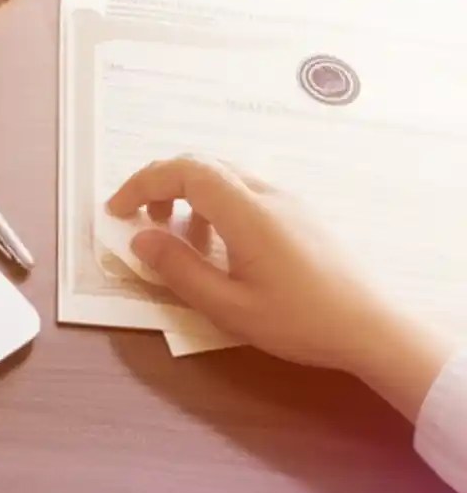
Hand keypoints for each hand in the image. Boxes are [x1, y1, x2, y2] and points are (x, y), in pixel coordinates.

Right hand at [107, 156, 451, 418]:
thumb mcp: (230, 307)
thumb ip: (180, 270)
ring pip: (224, 176)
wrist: (374, 328)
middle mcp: (268, 194)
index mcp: (248, 213)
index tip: (117, 211)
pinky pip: (245, 191)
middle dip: (160, 184)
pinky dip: (214, 205)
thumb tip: (140, 240)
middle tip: (140, 219)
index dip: (143, 183)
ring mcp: (287, 200)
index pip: (185, 171)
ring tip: (180, 241)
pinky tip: (218, 246)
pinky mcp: (299, 213)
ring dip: (188, 196)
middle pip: (202, 164)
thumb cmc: (301, 322)